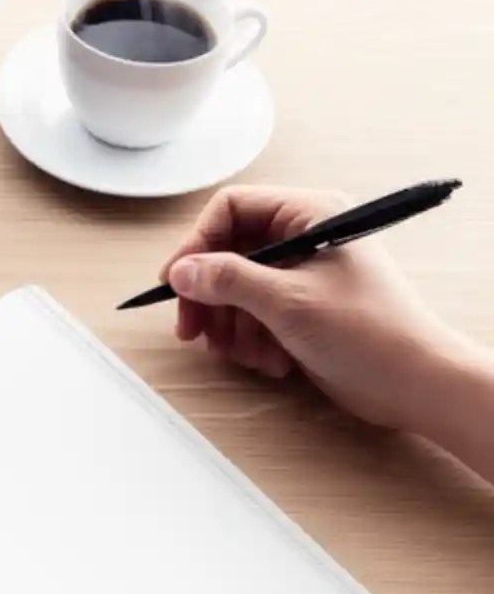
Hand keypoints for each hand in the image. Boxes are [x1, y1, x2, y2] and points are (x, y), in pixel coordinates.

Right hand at [160, 185, 482, 433]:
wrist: (416, 384)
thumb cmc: (369, 333)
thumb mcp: (288, 302)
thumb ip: (229, 280)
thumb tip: (180, 270)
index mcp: (310, 215)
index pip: (233, 208)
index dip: (198, 242)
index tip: (176, 281)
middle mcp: (305, 237)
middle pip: (230, 251)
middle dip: (210, 294)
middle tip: (192, 329)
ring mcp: (304, 273)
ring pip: (238, 288)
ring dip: (230, 324)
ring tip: (240, 354)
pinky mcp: (303, 307)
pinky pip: (256, 313)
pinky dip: (252, 339)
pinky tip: (268, 361)